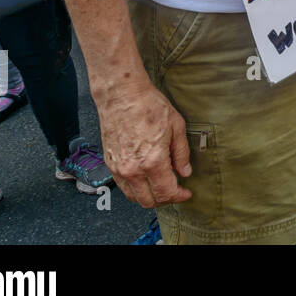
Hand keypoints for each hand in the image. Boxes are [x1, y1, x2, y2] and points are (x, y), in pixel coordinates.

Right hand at [96, 80, 192, 207]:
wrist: (122, 95)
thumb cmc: (148, 106)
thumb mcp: (176, 126)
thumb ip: (181, 153)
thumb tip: (185, 171)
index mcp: (152, 162)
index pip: (166, 193)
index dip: (179, 196)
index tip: (186, 193)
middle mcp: (133, 169)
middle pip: (149, 200)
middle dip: (165, 199)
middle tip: (175, 190)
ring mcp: (119, 168)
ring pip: (134, 197)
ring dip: (149, 196)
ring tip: (161, 185)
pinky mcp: (110, 163)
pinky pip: (122, 186)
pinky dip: (135, 188)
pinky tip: (146, 178)